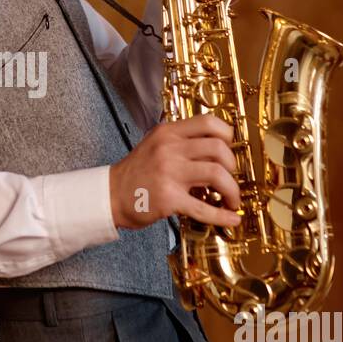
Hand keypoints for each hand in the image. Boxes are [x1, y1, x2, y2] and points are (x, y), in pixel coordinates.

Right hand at [109, 114, 241, 229]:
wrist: (110, 195)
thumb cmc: (136, 172)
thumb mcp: (155, 144)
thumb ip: (182, 141)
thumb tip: (218, 149)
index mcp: (168, 132)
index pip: (208, 122)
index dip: (227, 135)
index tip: (229, 148)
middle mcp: (169, 149)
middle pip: (219, 148)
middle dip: (232, 166)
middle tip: (229, 177)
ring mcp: (169, 173)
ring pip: (217, 174)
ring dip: (232, 189)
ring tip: (232, 199)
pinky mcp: (169, 199)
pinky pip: (204, 208)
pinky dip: (223, 216)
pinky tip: (231, 219)